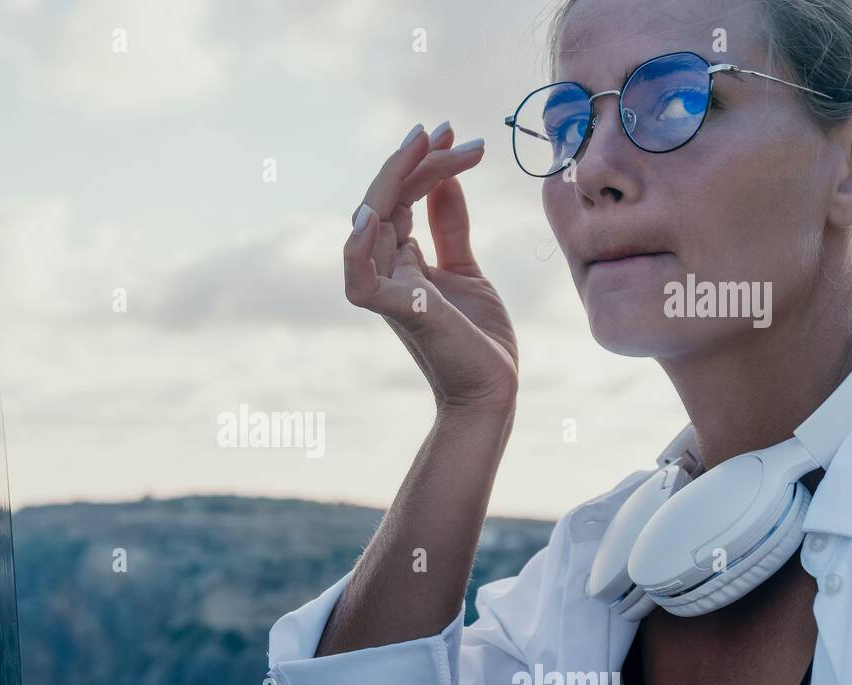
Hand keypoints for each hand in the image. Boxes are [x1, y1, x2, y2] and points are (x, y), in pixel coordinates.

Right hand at [344, 122, 518, 412]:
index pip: (400, 198)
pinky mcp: (397, 311)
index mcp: (401, 261)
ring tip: (429, 144)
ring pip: (371, 222)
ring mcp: (387, 290)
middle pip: (385, 200)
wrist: (493, 390)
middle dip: (413, 161)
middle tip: (446, 128)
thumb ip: (450, 226)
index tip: (452, 131)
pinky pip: (360, 277)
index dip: (422, 163)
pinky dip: (358, 246)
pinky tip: (373, 213)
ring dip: (396, 179)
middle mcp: (387, 271)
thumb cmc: (479, 339)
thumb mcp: (468, 269)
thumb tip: (446, 178)